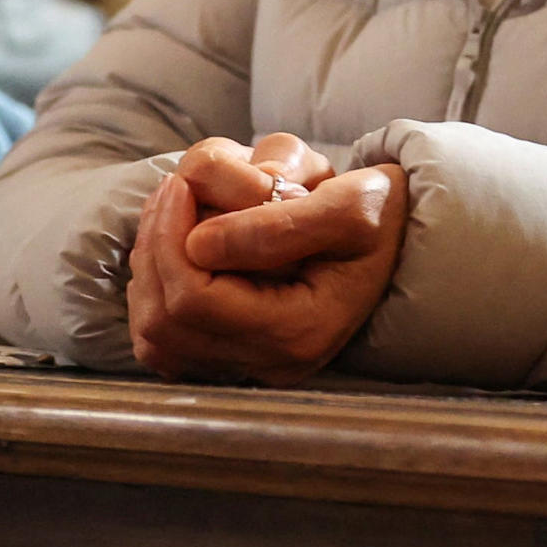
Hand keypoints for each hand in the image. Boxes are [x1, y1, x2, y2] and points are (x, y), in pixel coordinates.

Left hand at [127, 134, 408, 384]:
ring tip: (177, 209)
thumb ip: (276, 225)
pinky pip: (160, 334)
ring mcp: (245, 364)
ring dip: (151, 261)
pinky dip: (156, 282)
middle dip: (156, 245)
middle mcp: (268, 363)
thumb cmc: (381, 216)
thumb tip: (197, 243)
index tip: (184, 182)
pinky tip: (178, 241)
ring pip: (152, 332)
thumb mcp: (350, 205)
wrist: (395, 236)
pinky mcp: (228, 353)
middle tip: (176, 188)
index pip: (193, 299)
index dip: (172, 236)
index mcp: (299, 333)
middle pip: (163, 320)